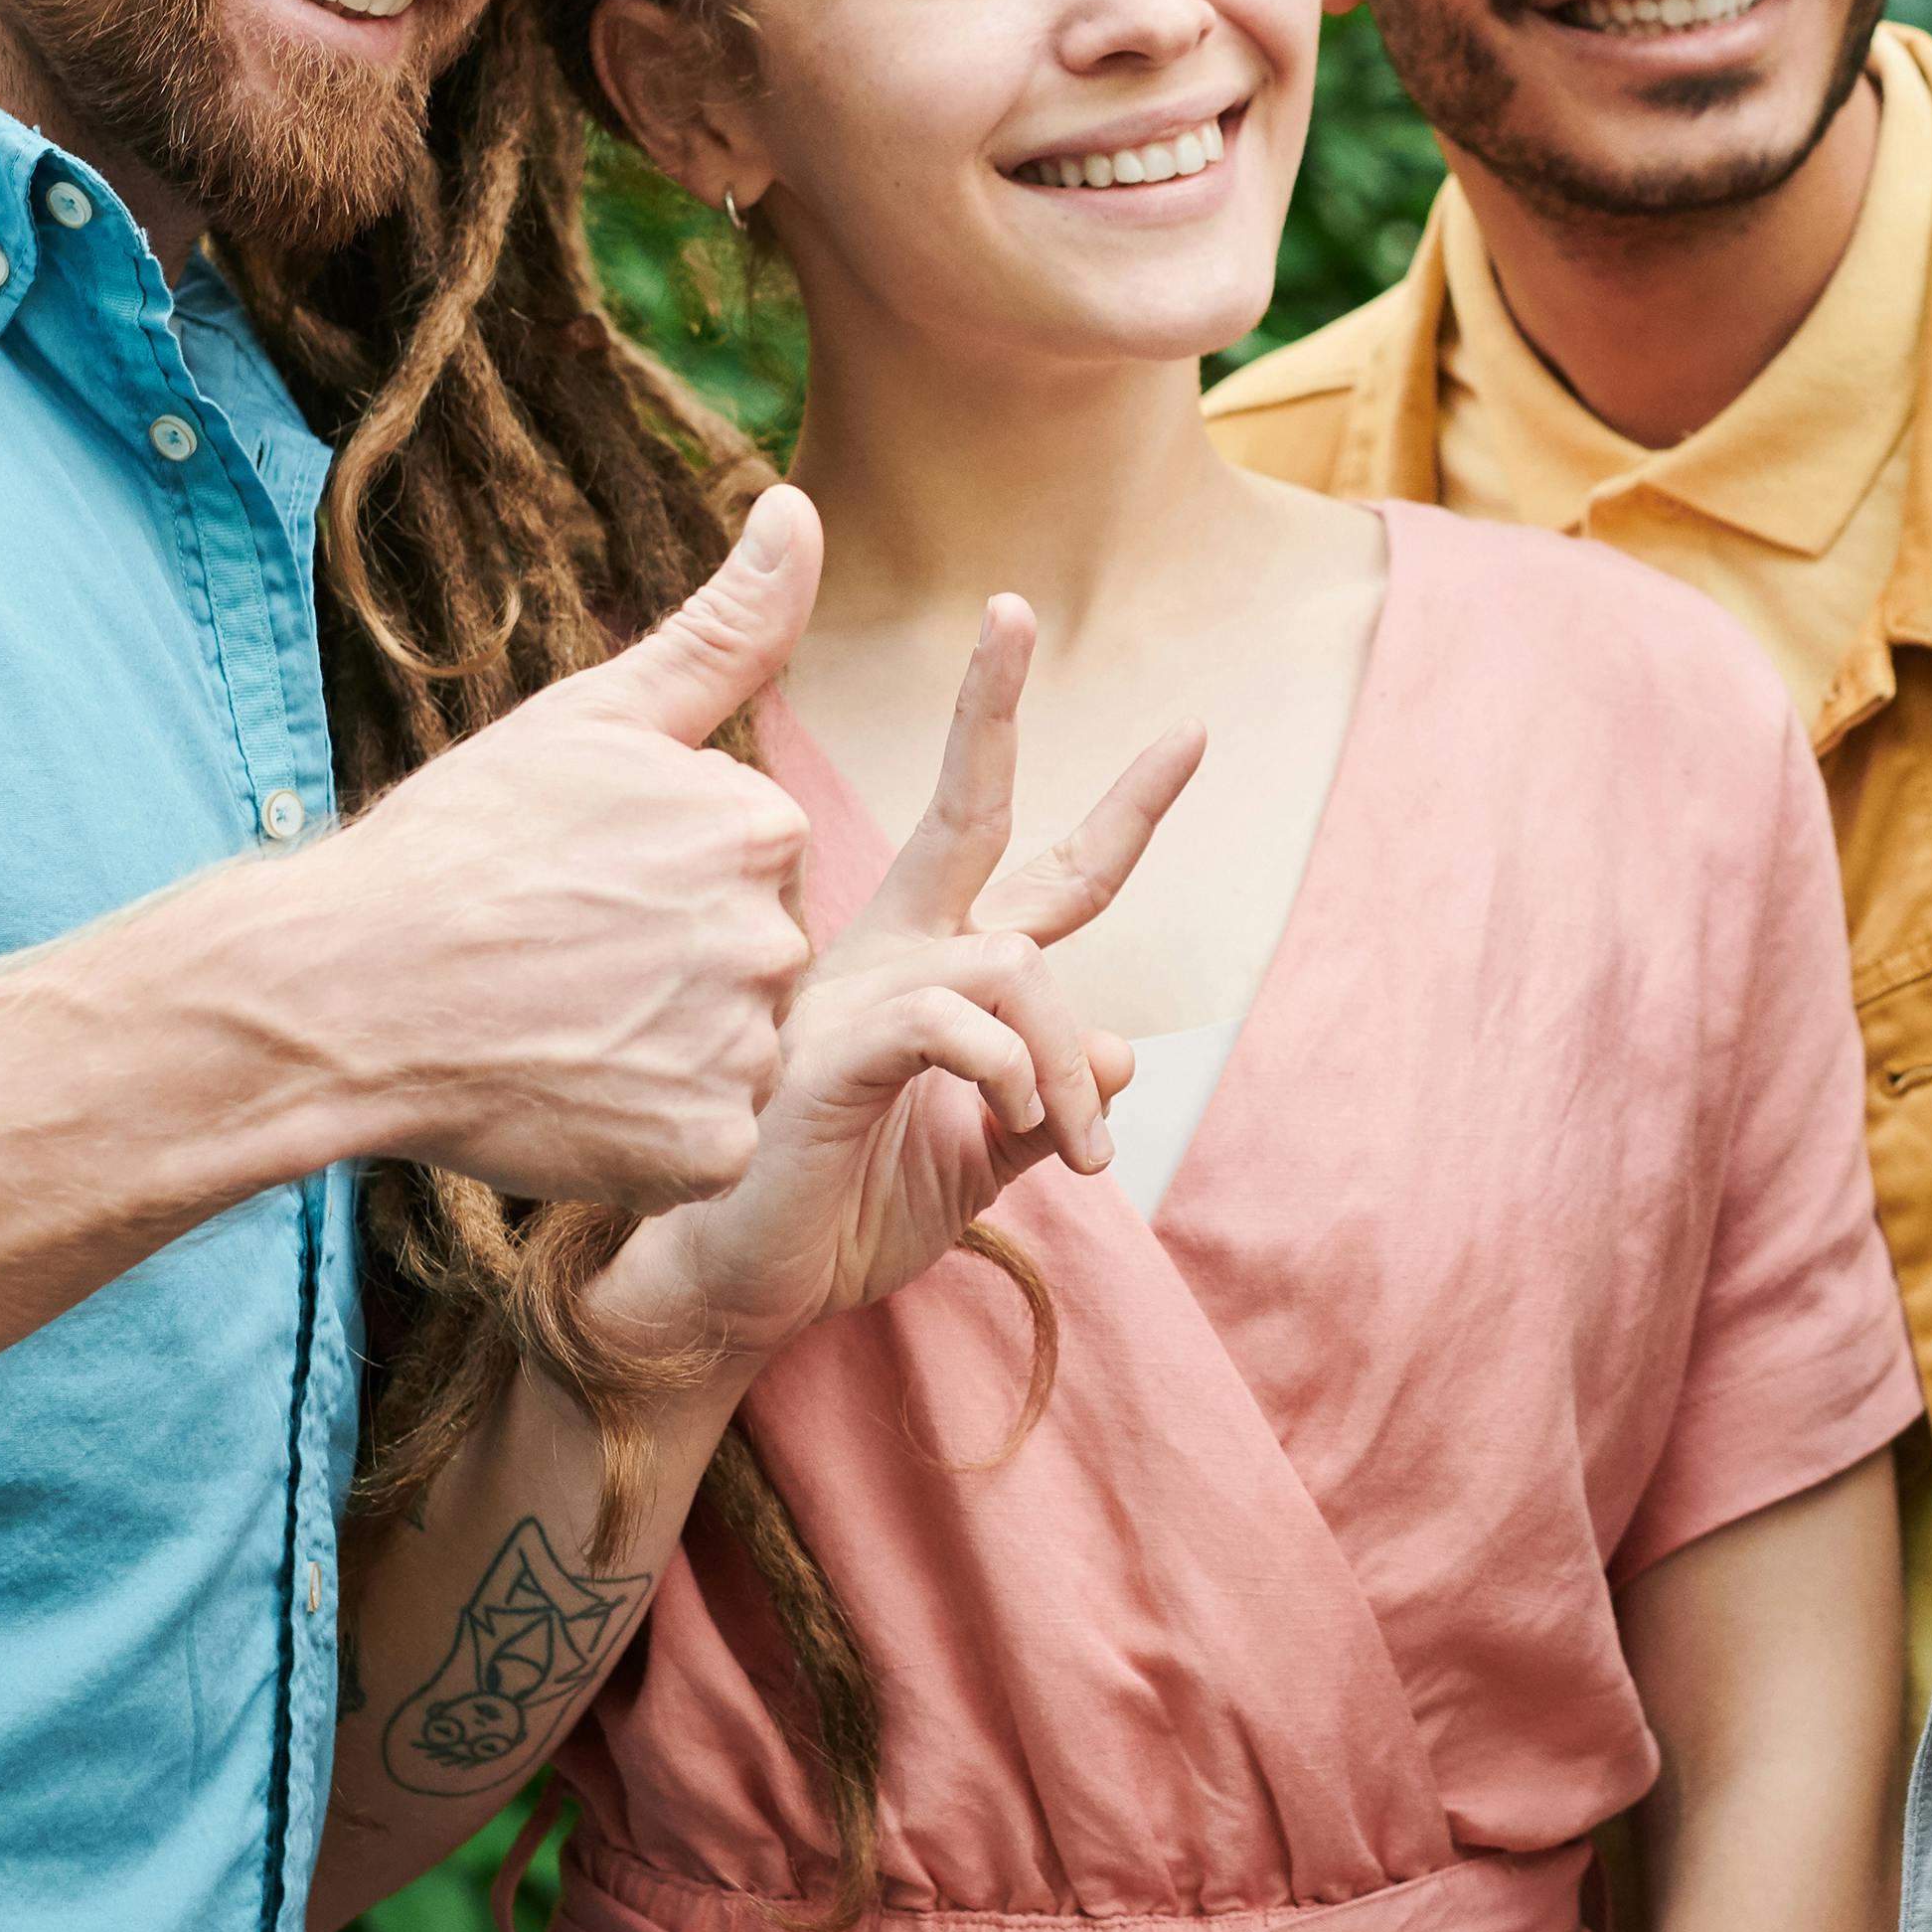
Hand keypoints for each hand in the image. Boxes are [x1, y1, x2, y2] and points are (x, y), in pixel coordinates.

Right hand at [287, 489, 828, 1208]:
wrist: (339, 993)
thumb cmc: (453, 846)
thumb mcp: (590, 716)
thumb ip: (724, 626)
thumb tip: (802, 506)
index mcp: (756, 823)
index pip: (748, 863)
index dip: (659, 879)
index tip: (575, 886)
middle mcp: (772, 935)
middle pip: (752, 960)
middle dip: (672, 968)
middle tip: (558, 964)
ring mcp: (739, 1048)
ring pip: (731, 1052)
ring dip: (662, 1051)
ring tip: (558, 1028)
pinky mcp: (702, 1148)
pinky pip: (702, 1142)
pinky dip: (645, 1132)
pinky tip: (569, 1097)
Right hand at [579, 596, 1198, 1390]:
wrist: (742, 1288)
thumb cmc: (842, 1216)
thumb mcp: (979, 1160)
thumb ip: (1049, 1105)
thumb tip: (1123, 1054)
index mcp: (923, 967)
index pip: (1033, 869)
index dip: (1119, 810)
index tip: (1190, 731)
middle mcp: (885, 954)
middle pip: (964, 812)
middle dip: (993, 710)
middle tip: (1056, 643)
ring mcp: (848, 992)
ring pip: (1010, 963)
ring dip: (1067, 1062)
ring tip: (1082, 1156)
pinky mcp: (827, 1048)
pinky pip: (948, 1020)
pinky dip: (1011, 1071)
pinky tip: (1014, 1126)